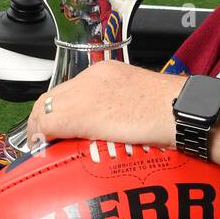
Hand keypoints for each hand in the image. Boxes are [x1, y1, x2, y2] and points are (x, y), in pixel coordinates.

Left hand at [23, 60, 181, 152]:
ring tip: (41, 145)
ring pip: (45, 107)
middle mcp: (91, 77)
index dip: (61, 107)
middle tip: (45, 137)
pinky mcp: (81, 113)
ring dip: (40, 126)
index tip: (59, 124)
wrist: (179, 110)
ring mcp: (84, 93)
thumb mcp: (142, 98)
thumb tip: (115, 123)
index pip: (71, 87)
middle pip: (54, 96)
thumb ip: (122, 104)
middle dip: (46, 116)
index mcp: (107, 71)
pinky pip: (48, 123)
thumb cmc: (173, 108)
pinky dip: (42, 135)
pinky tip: (43, 147)